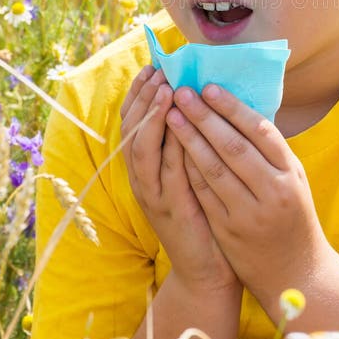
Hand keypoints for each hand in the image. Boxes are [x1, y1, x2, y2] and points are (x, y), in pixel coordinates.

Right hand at [120, 67, 239, 294]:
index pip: (132, 124)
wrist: (208, 271)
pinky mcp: (171, 210)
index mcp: (146, 170)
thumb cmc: (206, 216)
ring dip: (153, 118)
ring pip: (142, 150)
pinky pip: (168, 174)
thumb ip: (189, 143)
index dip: (139, 95)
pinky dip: (172, 148)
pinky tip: (182, 127)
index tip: (152, 67)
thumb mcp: (193, 174)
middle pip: (131, 130)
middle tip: (158, 71)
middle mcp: (143, 181)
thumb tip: (200, 100)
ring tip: (166, 91)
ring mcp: (154, 196)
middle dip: (144, 98)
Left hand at [165, 84, 335, 307]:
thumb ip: (271, 150)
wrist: (296, 272)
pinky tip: (172, 149)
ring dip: (189, 139)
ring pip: (214, 169)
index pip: (260, 131)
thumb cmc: (293, 216)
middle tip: (182, 92)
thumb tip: (241, 109)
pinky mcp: (228, 231)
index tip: (209, 87)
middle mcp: (272, 192)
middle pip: (234, 146)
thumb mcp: (293, 180)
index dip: (232, 108)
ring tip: (171, 114)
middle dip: (205, 117)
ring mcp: (249, 213)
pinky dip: (188, 169)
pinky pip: (203, 194)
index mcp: (289, 173)